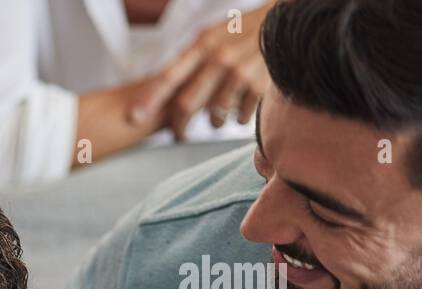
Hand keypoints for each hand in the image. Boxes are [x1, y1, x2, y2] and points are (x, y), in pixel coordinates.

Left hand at [131, 5, 271, 139]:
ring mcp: (240, 73)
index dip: (149, 99)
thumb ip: (190, 60)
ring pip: (214, 115)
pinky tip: (239, 111)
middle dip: (179, 125)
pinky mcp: (259, 86)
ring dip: (212, 121)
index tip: (133, 118)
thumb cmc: (243, 32)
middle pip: (187, 104)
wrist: (289, 22)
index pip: (168, 76)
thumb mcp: (213, 36)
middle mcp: (219, 59)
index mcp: (202, 45)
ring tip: (215, 117)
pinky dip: (237, 119)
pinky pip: (239, 117)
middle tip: (178, 133)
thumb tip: (162, 87)